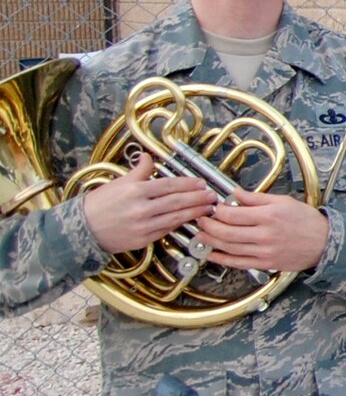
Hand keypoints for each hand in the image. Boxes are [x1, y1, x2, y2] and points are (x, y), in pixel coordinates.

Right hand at [80, 154, 214, 252]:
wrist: (83, 229)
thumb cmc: (100, 204)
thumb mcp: (119, 182)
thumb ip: (138, 170)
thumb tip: (148, 156)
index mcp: (135, 191)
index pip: (169, 185)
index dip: (188, 184)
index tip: (201, 183)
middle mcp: (141, 208)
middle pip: (177, 201)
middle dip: (198, 198)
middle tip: (212, 195)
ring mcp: (143, 225)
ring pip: (176, 217)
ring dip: (195, 212)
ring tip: (208, 208)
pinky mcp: (143, 239)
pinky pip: (167, 229)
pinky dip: (181, 223)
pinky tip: (191, 219)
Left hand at [193, 189, 330, 271]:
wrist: (325, 242)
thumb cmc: (305, 220)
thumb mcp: (283, 201)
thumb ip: (256, 198)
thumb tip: (234, 193)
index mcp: (268, 216)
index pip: (232, 214)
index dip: (217, 211)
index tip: (212, 207)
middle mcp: (265, 234)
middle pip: (226, 232)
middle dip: (208, 226)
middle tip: (200, 220)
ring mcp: (264, 251)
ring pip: (229, 247)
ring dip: (211, 242)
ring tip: (201, 235)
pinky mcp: (266, 263)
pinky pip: (238, 263)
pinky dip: (222, 259)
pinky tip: (212, 254)